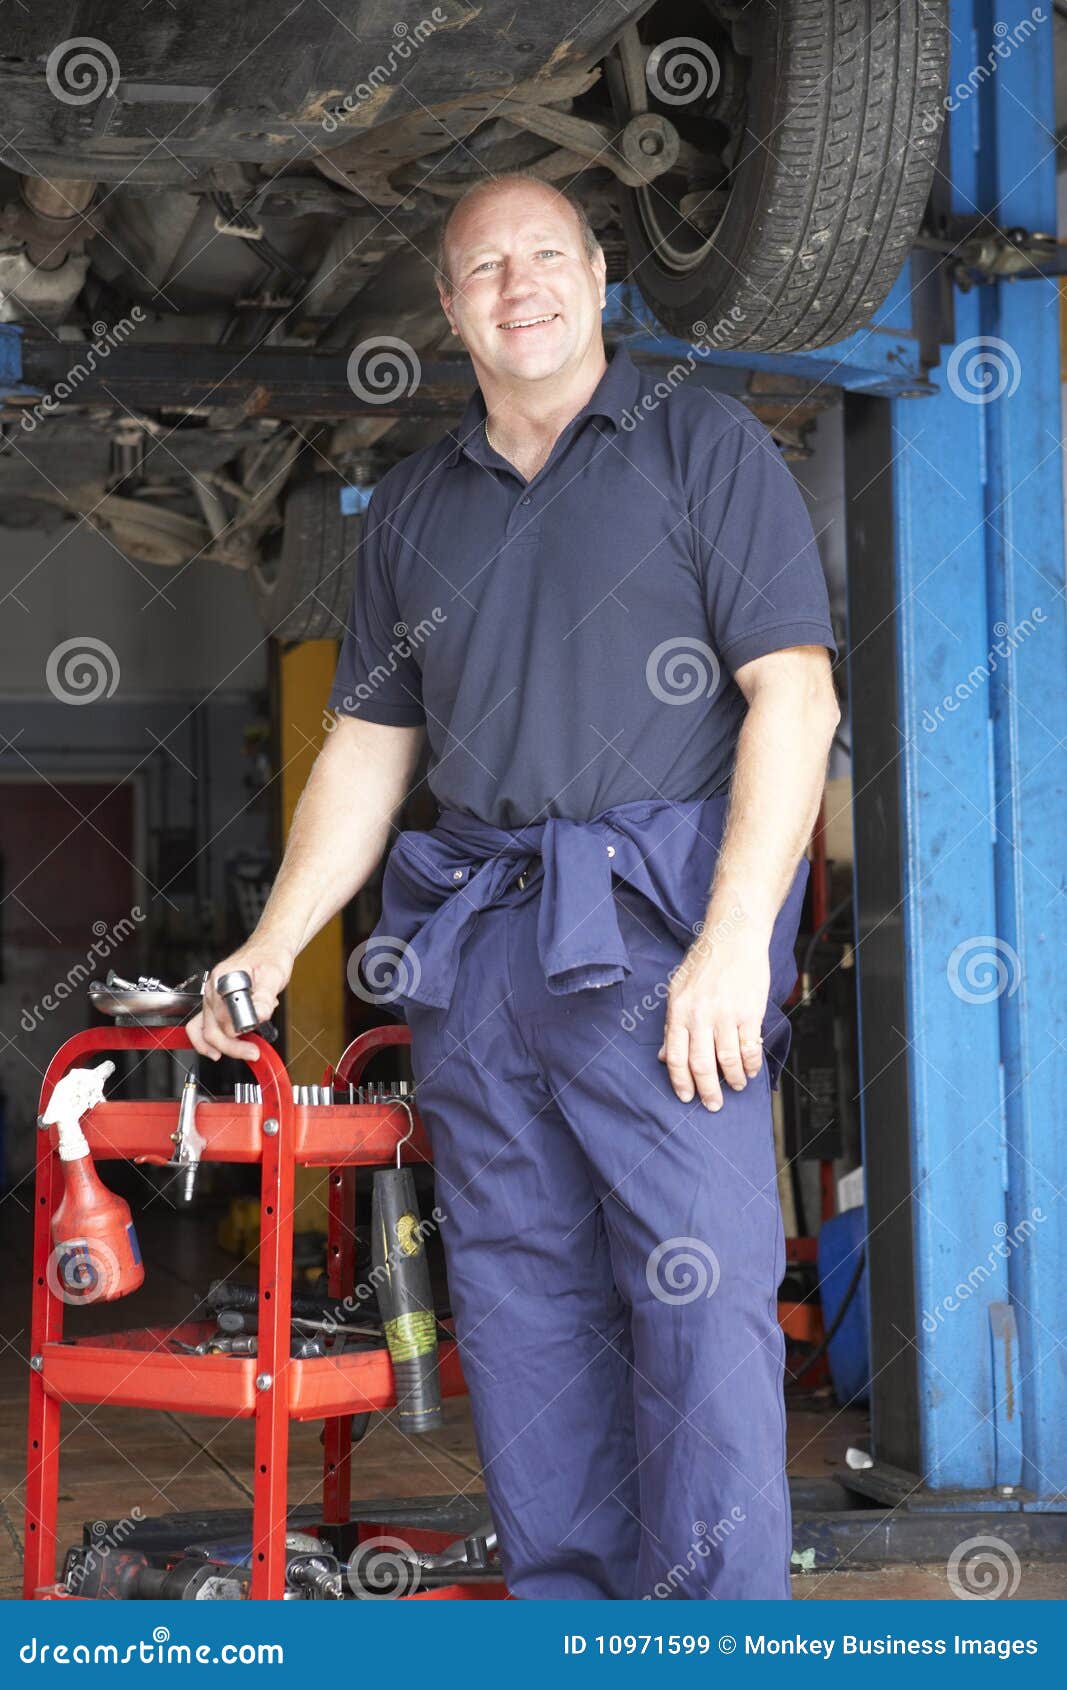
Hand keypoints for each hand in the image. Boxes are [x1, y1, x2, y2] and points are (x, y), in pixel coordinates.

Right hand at [186, 941, 293, 1063]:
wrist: (270, 948)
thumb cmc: (270, 957)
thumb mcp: (273, 976)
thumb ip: (264, 997)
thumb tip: (258, 1016)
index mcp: (223, 979)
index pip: (222, 1016)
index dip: (239, 1029)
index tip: (255, 1034)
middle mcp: (213, 989)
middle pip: (210, 1028)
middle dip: (231, 1046)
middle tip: (253, 1052)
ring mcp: (212, 998)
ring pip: (203, 1030)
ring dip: (220, 1046)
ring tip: (240, 1052)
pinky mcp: (216, 1004)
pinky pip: (203, 1026)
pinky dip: (212, 1040)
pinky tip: (224, 1048)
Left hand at [658, 924, 770, 1109]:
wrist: (733, 938)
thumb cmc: (704, 962)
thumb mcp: (677, 990)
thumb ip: (672, 1025)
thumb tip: (665, 1056)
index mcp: (679, 1011)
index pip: (676, 1057)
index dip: (681, 1082)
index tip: (686, 1097)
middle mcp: (700, 1015)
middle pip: (702, 1064)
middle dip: (707, 1090)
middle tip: (713, 1104)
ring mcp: (726, 1014)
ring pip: (728, 1060)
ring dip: (732, 1079)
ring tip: (735, 1086)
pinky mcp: (750, 1012)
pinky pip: (749, 1047)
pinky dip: (750, 1064)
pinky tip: (749, 1070)